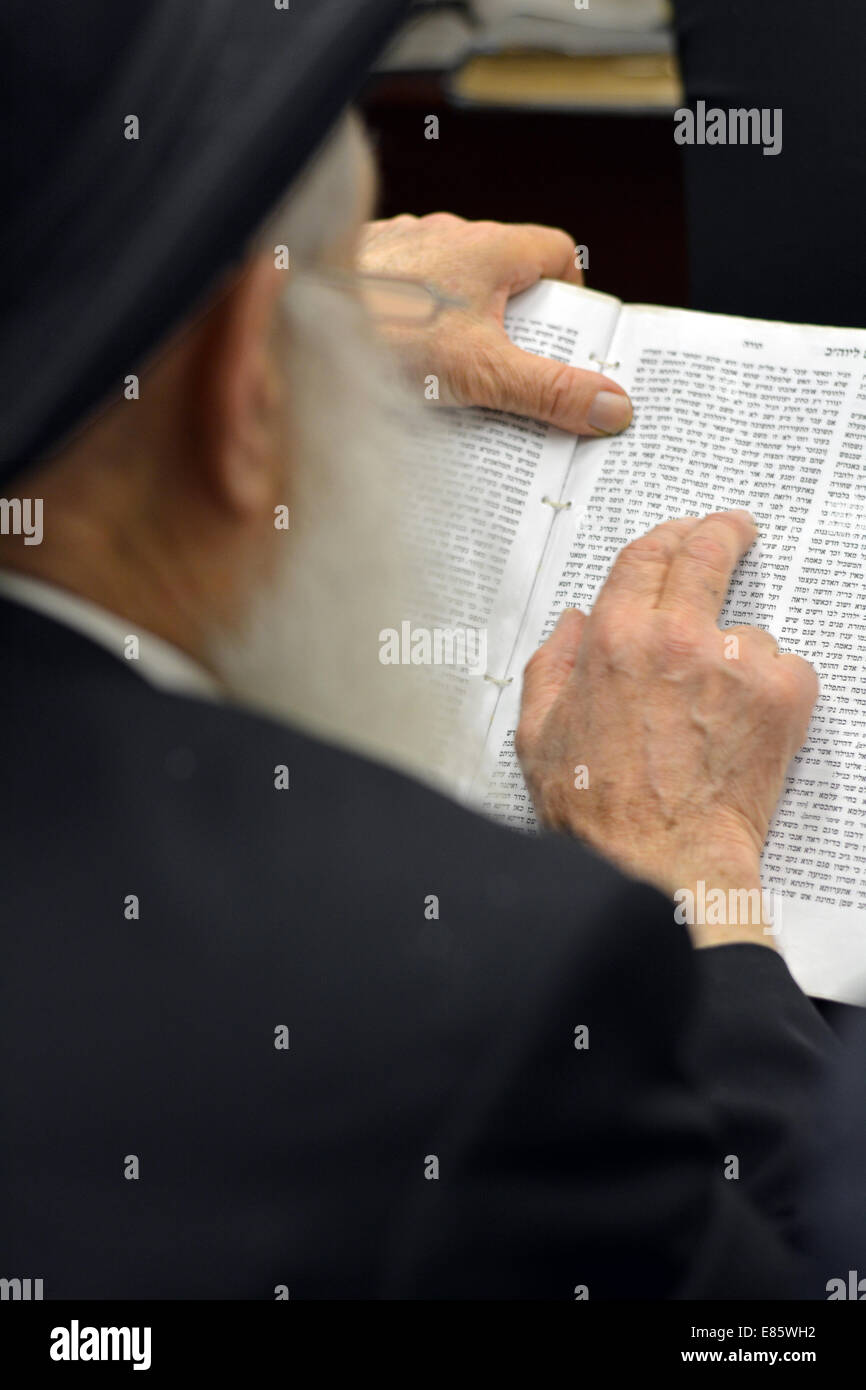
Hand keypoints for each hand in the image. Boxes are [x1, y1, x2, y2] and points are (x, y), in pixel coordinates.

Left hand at [356, 213, 631, 435]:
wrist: (296, 319)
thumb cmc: (387, 332)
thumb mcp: (484, 372)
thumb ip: (551, 391)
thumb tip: (611, 407)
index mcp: (489, 248)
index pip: (556, 252)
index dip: (569, 295)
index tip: (567, 338)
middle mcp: (446, 237)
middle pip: (506, 273)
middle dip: (515, 323)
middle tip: (514, 373)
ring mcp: (403, 248)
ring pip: (454, 284)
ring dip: (464, 324)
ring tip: (457, 377)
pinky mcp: (365, 267)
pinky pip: (409, 293)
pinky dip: (417, 324)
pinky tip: (404, 363)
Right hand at [515, 510, 817, 947]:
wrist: (664, 864)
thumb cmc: (602, 813)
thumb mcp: (539, 735)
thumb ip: (552, 666)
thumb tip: (573, 626)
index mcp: (614, 639)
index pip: (647, 554)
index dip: (667, 534)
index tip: (685, 532)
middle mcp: (676, 638)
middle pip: (707, 550)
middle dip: (723, 532)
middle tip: (734, 532)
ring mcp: (736, 664)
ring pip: (747, 630)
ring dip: (736, 655)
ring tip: (714, 714)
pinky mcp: (783, 695)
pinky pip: (786, 668)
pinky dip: (771, 690)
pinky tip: (742, 729)